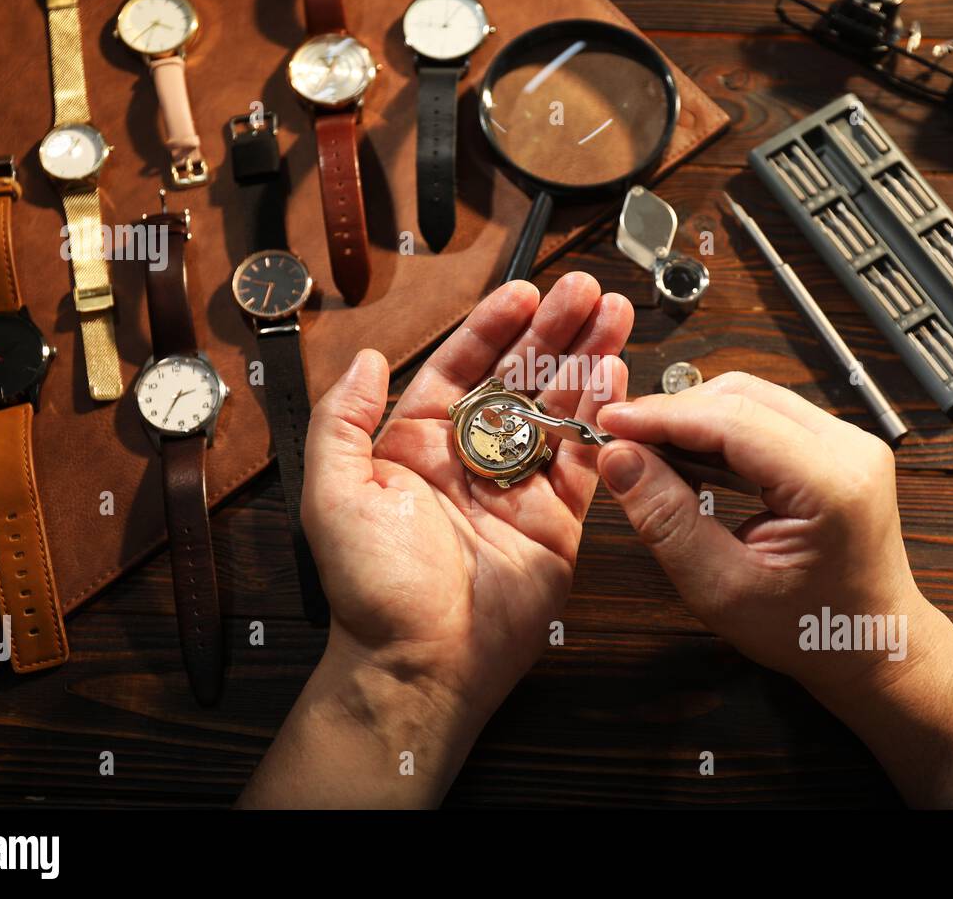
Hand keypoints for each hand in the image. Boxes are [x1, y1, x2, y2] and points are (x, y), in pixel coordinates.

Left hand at [241, 274, 630, 806]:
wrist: (421, 662)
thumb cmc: (372, 584)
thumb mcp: (334, 491)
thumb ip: (345, 419)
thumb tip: (368, 357)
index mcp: (418, 444)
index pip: (462, 367)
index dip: (494, 327)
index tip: (525, 293)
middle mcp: (472, 458)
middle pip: (520, 378)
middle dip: (553, 331)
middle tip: (586, 291)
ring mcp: (519, 485)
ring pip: (559, 409)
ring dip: (587, 359)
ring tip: (616, 313)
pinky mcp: (558, 519)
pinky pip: (585, 459)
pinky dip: (604, 417)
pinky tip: (619, 375)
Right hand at [594, 371, 917, 692]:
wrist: (873, 645)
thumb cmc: (810, 630)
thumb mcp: (720, 588)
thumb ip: (667, 520)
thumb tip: (619, 458)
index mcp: (832, 486)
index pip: (733, 422)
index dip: (663, 416)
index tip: (610, 421)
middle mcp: (851, 449)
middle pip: (742, 396)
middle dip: (674, 413)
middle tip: (621, 441)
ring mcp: (849, 441)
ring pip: (752, 398)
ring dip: (694, 419)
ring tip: (649, 453)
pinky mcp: (837, 445)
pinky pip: (766, 415)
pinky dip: (719, 431)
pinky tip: (689, 460)